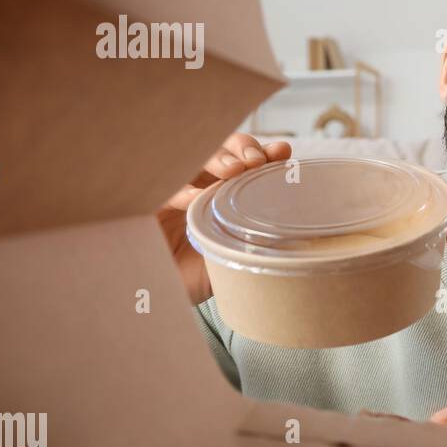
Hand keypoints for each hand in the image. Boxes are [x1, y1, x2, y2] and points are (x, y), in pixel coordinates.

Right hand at [157, 131, 292, 305]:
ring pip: (196, 159)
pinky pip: (167, 192)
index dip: (266, 153)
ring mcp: (176, 193)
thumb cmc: (200, 276)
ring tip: (234, 170)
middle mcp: (202, 186)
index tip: (282, 152)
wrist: (161, 298)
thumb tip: (296, 242)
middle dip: (244, 148)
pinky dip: (183, 191)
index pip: (249, 163)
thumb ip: (258, 246)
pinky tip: (197, 199)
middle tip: (256, 162)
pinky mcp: (150, 207)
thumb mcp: (236, 260)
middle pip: (225, 150)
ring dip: (218, 159)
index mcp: (226, 194)